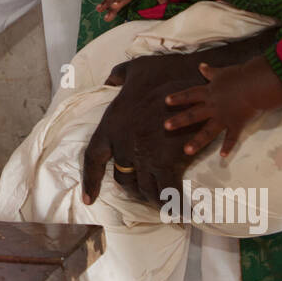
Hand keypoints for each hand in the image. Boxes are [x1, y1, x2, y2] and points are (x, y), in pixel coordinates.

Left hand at [79, 31, 277, 204]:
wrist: (193, 81)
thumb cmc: (166, 71)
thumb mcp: (133, 68)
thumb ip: (117, 76)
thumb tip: (108, 81)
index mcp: (111, 124)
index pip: (92, 159)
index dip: (90, 182)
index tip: (88, 200)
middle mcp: (123, 143)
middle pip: (123, 178)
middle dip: (133, 188)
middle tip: (143, 192)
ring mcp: (145, 155)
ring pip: (145, 188)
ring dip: (153, 198)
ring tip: (163, 204)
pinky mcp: (169, 161)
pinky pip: (168, 191)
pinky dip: (175, 204)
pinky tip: (182, 211)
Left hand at [163, 58, 281, 156]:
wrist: (255, 84)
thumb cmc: (240, 76)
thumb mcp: (222, 72)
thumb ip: (210, 72)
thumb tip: (201, 65)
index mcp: (210, 92)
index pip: (190, 95)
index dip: (179, 98)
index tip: (166, 101)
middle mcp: (213, 106)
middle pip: (193, 114)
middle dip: (179, 121)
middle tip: (166, 126)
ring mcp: (224, 117)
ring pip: (207, 131)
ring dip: (197, 142)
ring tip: (186, 150)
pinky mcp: (236, 123)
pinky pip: (231, 137)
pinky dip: (228, 147)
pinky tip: (222, 156)